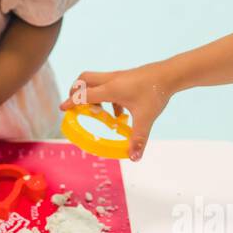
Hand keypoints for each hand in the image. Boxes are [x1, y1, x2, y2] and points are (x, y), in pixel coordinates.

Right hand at [60, 62, 175, 160]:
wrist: (169, 74)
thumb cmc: (155, 93)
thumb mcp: (146, 119)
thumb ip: (138, 138)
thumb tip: (134, 157)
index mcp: (110, 89)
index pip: (84, 95)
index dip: (72, 102)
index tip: (63, 109)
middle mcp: (110, 80)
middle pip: (83, 80)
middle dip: (75, 92)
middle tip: (76, 106)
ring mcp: (117, 77)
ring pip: (95, 81)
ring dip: (93, 96)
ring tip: (101, 114)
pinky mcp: (124, 77)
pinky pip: (108, 85)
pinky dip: (107, 98)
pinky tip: (120, 113)